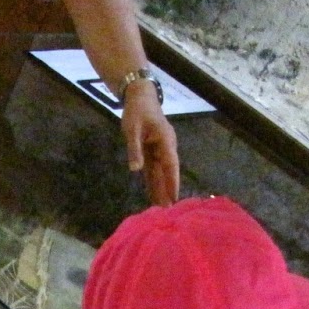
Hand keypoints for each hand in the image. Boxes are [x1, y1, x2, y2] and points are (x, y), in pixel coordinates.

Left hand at [121, 87, 179, 205]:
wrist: (140, 97)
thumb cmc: (137, 111)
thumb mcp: (133, 129)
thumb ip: (134, 149)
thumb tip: (136, 169)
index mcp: (165, 141)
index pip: (170, 165)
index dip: (173, 181)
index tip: (175, 197)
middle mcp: (165, 147)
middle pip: (168, 172)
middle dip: (168, 190)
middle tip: (169, 210)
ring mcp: (159, 150)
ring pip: (160, 172)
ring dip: (161, 188)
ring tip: (162, 208)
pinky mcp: (151, 151)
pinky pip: (153, 169)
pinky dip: (153, 181)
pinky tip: (153, 194)